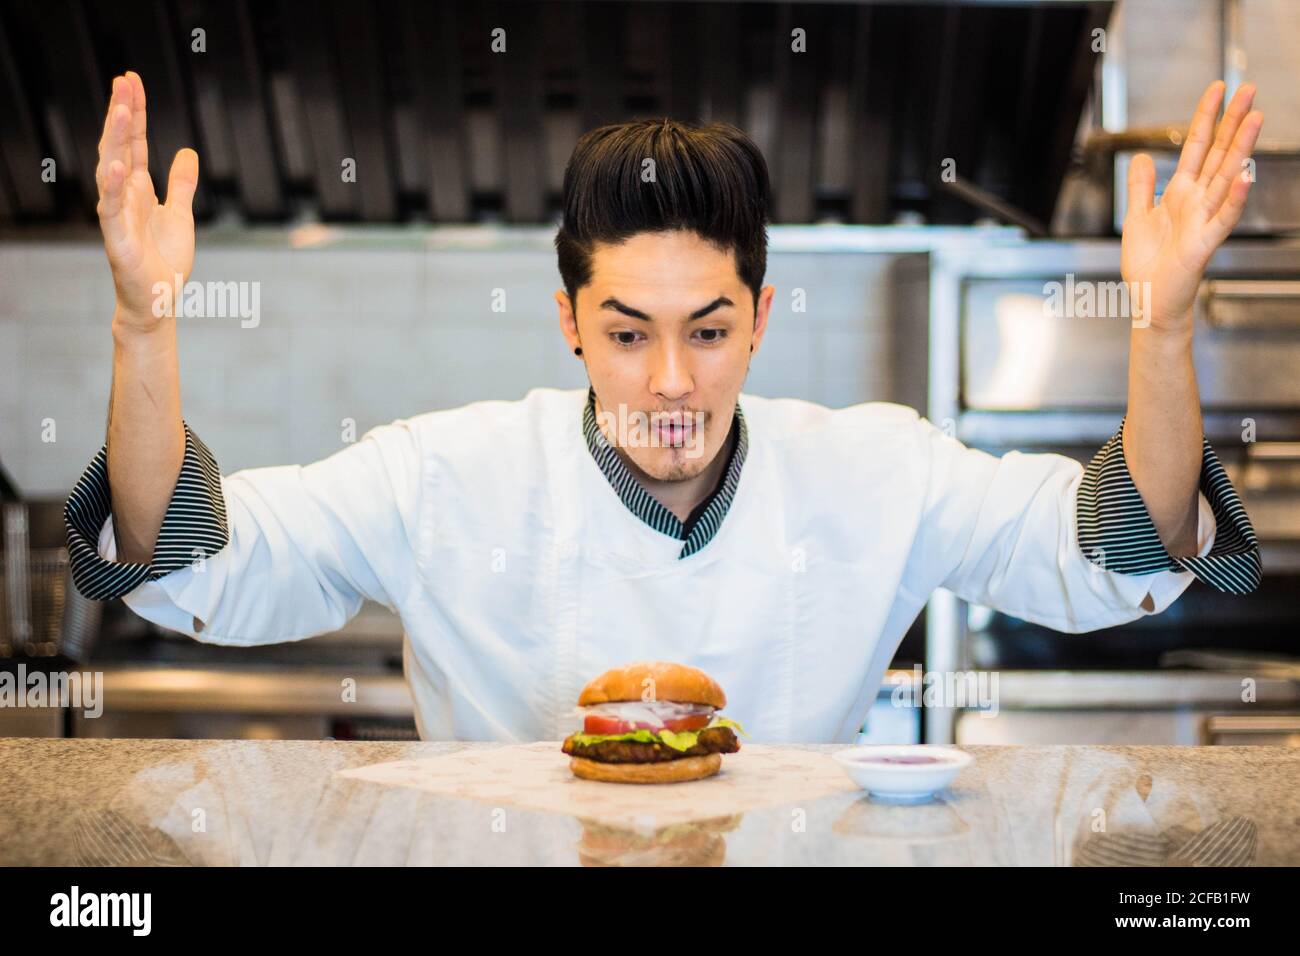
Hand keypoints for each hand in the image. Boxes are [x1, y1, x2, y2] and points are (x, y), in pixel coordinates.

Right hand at [96, 71, 198, 331]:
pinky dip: (112, 187)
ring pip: (111, 170)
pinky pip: (112, 209)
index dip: (134, 113)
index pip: (133, 142)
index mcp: (138, 188)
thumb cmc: (164, 260)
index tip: (132, 81)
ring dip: (114, 140)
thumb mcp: (180, 215)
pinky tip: (115, 165)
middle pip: (120, 146)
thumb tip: (187, 152)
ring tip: (119, 110)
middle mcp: (123, 196)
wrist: (156, 300)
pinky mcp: (117, 239)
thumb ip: (181, 185)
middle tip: (124, 81)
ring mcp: (117, 215)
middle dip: (122, 114)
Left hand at [1120, 81, 1262, 332]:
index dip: (1206, 117)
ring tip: (1255, 119)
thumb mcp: (1136, 217)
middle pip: (1218, 153)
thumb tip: (1141, 156)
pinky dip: (1235, 198)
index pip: (1197, 146)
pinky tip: (1245, 177)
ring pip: (1227, 177)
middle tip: (1249, 90)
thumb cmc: (1147, 264)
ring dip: (1241, 149)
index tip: (1217, 89)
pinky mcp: (1204, 242)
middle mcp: (1197, 200)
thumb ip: (1140, 186)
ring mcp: (1204, 219)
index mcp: (1180, 192)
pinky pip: (1224, 217)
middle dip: (1233, 121)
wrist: (1149, 300)